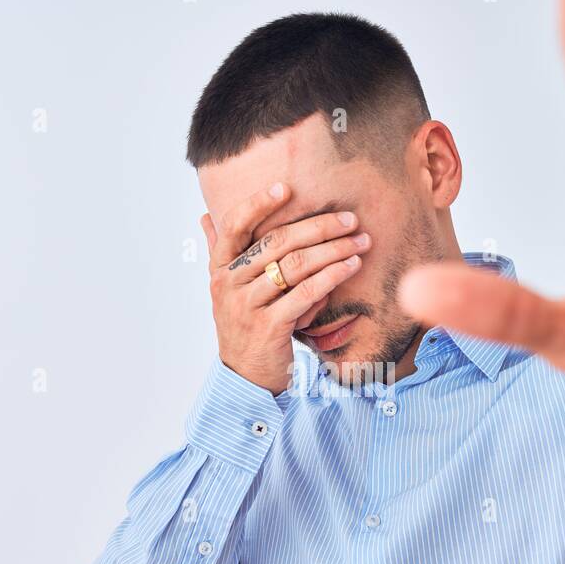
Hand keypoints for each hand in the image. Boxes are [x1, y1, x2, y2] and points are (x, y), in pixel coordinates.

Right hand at [201, 183, 368, 393]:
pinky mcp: (270, 327)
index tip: (286, 187)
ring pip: (295, 266)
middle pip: (277, 243)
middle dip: (319, 227)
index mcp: (219, 269)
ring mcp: (248, 306)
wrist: (245, 376)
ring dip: (333, 250)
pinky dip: (332, 276)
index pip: (234, 226)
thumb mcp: (227, 289)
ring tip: (360, 241)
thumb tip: (205, 217)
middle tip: (350, 219)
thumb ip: (219, 252)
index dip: (259, 204)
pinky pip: (306, 293)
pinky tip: (351, 267)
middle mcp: (229, 284)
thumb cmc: (243, 325)